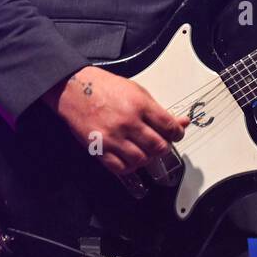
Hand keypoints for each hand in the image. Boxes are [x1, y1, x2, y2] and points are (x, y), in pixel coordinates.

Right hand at [44, 65, 189, 177]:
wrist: (75, 90)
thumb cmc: (105, 88)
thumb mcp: (137, 92)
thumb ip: (158, 110)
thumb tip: (181, 122)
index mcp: (139, 105)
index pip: (169, 127)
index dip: (177, 134)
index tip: (176, 135)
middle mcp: (128, 122)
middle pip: (158, 146)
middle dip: (163, 147)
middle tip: (160, 143)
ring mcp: (113, 137)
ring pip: (142, 160)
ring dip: (147, 158)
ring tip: (144, 150)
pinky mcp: (100, 148)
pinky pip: (121, 168)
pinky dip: (129, 166)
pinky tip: (129, 158)